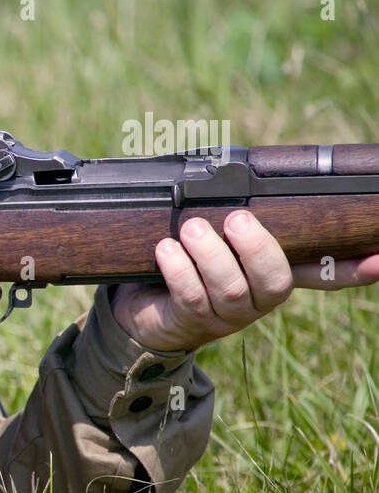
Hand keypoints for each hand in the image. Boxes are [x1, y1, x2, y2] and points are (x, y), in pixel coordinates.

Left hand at [111, 210, 378, 351]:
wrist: (141, 304)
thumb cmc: (184, 259)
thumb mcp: (213, 233)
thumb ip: (237, 213)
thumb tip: (240, 169)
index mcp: (272, 273)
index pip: (323, 273)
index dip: (352, 269)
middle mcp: (256, 298)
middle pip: (275, 281)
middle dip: (257, 248)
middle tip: (236, 218)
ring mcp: (225, 315)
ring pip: (232, 289)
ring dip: (211, 255)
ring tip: (191, 228)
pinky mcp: (190, 323)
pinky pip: (191, 298)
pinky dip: (179, 270)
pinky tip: (166, 250)